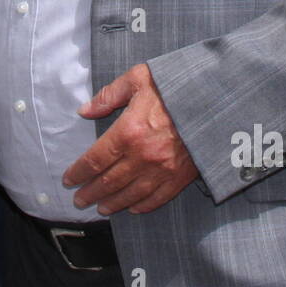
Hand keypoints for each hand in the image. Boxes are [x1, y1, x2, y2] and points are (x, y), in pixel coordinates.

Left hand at [64, 62, 200, 215]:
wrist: (217, 98)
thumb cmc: (175, 85)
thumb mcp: (138, 78)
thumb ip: (109, 96)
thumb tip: (84, 110)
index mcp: (128, 131)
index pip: (95, 160)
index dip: (79, 172)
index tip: (68, 179)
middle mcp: (142, 155)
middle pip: (109, 182)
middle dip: (90, 192)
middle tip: (79, 200)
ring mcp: (163, 169)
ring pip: (130, 194)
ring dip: (112, 203)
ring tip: (100, 208)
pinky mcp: (181, 176)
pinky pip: (158, 197)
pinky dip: (142, 205)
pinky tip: (132, 208)